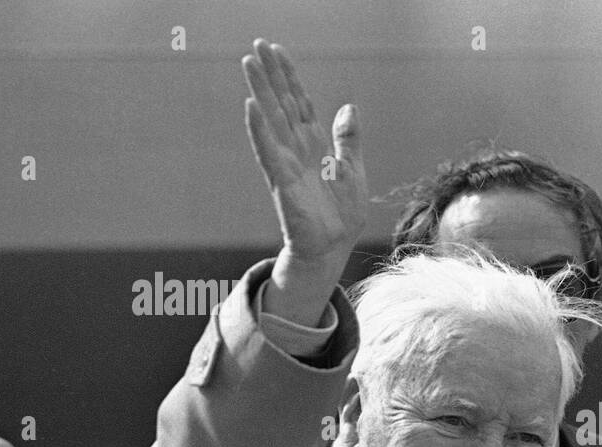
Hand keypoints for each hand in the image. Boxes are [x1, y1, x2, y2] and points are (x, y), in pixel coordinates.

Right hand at [241, 39, 367, 321]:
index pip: (300, 102)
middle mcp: (297, 149)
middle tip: (256, 45)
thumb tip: (348, 107)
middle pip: (282, 103)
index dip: (289, 77)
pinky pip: (268, 151)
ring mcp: (287, 163)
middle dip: (270, 75)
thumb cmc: (341, 214)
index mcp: (314, 144)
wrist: (334, 248)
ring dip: (260, 91)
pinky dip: (260, 129)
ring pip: (272, 120)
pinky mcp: (282, 181)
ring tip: (248, 63)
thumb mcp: (353, 169)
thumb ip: (348, 139)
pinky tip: (251, 106)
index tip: (277, 50)